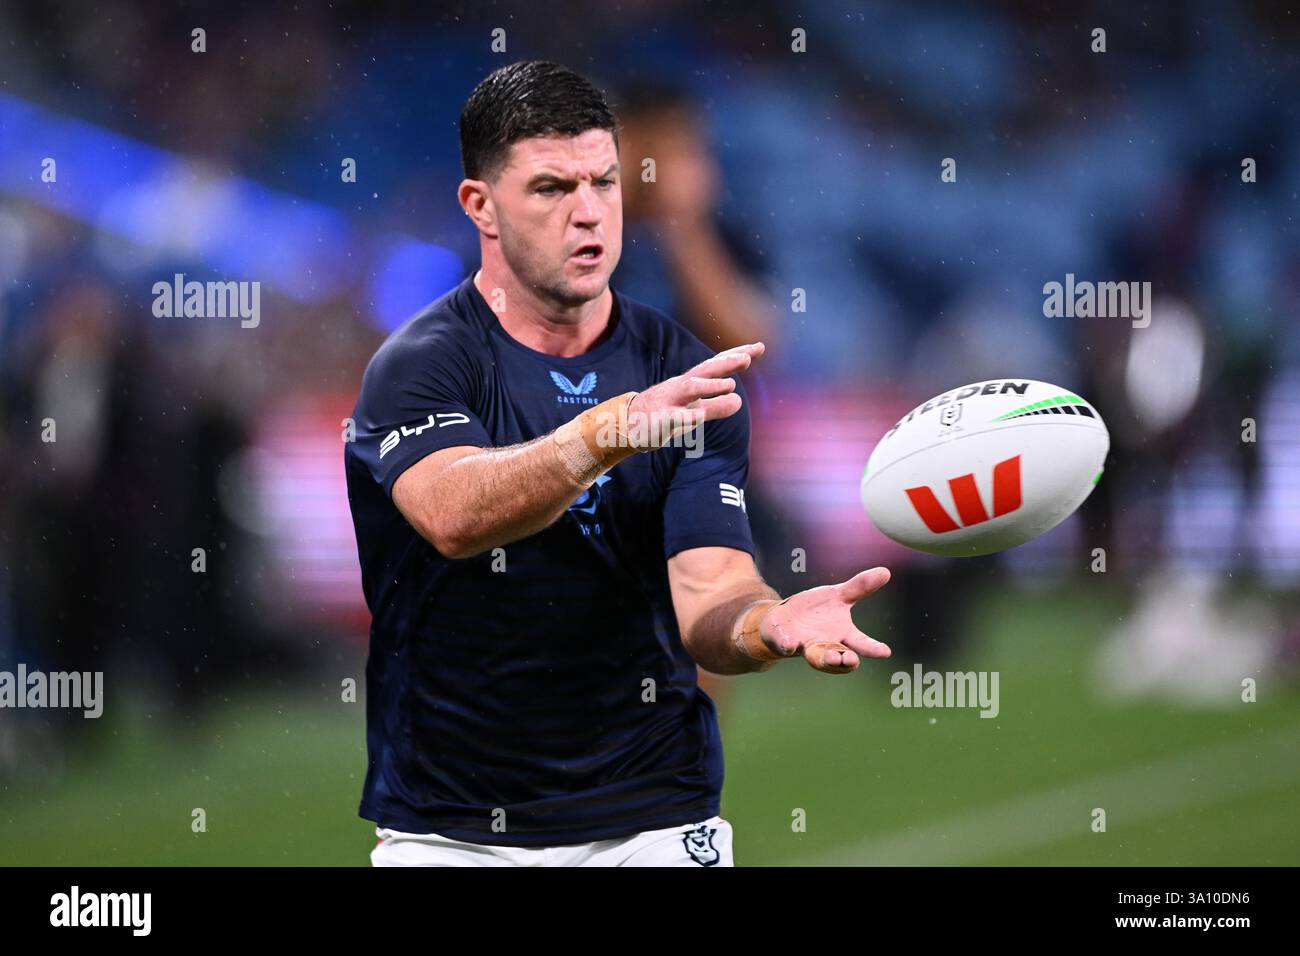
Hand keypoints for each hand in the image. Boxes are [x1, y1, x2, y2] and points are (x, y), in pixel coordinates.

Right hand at [625, 342, 763, 447]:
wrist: (626, 426)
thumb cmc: (662, 416)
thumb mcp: (692, 410)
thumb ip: (715, 405)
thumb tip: (738, 400)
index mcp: (689, 383)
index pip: (715, 365)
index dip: (736, 355)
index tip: (760, 347)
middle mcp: (680, 387)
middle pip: (704, 370)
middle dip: (725, 362)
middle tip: (747, 357)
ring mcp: (669, 402)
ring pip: (690, 389)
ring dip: (710, 386)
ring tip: (730, 385)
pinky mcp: (659, 420)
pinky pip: (673, 417)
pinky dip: (686, 415)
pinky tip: (699, 416)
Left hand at [761, 568, 892, 673]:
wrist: (786, 618)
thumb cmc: (817, 609)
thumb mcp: (838, 596)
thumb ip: (860, 586)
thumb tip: (886, 571)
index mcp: (842, 634)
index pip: (860, 643)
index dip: (873, 648)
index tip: (886, 652)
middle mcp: (826, 645)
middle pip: (839, 657)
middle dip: (845, 660)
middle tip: (851, 660)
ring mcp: (806, 646)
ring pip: (816, 658)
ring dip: (824, 659)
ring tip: (832, 658)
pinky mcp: (786, 642)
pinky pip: (786, 646)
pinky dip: (788, 645)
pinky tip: (790, 644)